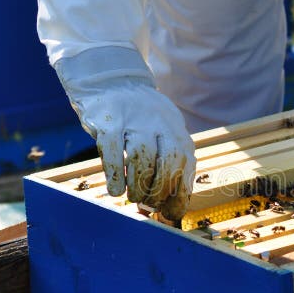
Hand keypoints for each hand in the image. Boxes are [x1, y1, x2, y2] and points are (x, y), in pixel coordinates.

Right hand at [61, 73, 195, 219]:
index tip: (171, 212)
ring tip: (133, 196)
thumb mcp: (163, 131)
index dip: (180, 192)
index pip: (185, 164)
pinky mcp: (109, 120)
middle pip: (167, 162)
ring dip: (138, 186)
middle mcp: (159, 122)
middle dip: (160, 190)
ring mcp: (133, 120)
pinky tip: (115, 189)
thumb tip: (174, 202)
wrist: (110, 79)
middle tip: (149, 203)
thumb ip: (170, 159)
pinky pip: (113, 152)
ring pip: (142, 158)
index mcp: (176, 128)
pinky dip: (116, 175)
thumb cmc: (138, 117)